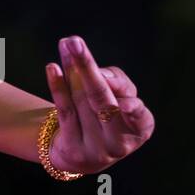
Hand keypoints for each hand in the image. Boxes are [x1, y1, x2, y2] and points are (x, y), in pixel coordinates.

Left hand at [44, 36, 155, 175]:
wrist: (81, 152)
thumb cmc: (105, 115)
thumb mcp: (116, 98)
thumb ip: (111, 78)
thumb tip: (87, 58)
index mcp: (142, 127)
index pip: (135, 105)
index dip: (121, 90)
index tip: (106, 76)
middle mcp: (121, 141)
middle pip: (103, 99)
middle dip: (87, 68)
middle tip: (74, 42)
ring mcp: (97, 148)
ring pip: (81, 102)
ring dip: (71, 70)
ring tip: (66, 46)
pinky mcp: (74, 148)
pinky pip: (65, 112)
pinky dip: (58, 87)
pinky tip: (52, 68)